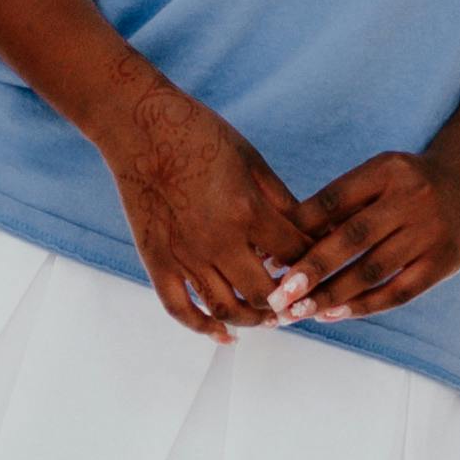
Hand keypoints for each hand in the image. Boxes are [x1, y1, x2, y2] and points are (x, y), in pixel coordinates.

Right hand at [104, 82, 321, 341]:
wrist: (139, 125)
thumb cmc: (199, 133)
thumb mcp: (251, 159)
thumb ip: (280, 200)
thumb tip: (310, 232)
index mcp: (247, 212)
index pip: (295, 257)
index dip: (313, 267)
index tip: (320, 270)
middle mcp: (217, 241)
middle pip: (265, 295)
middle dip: (287, 302)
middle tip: (296, 301)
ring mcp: (184, 255)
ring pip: (226, 309)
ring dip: (253, 321)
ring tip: (267, 317)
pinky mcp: (157, 260)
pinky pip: (180, 309)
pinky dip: (204, 328)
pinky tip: (223, 334)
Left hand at [270, 147, 459, 323]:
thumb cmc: (409, 182)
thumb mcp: (378, 174)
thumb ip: (341, 202)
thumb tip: (287, 237)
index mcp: (386, 171)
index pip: (334, 200)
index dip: (299, 229)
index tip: (269, 256)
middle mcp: (409, 200)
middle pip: (352, 238)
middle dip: (311, 270)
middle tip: (278, 296)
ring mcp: (429, 233)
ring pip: (372, 270)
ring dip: (331, 295)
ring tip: (298, 312)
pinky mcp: (443, 262)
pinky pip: (398, 291)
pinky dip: (364, 305)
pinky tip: (334, 314)